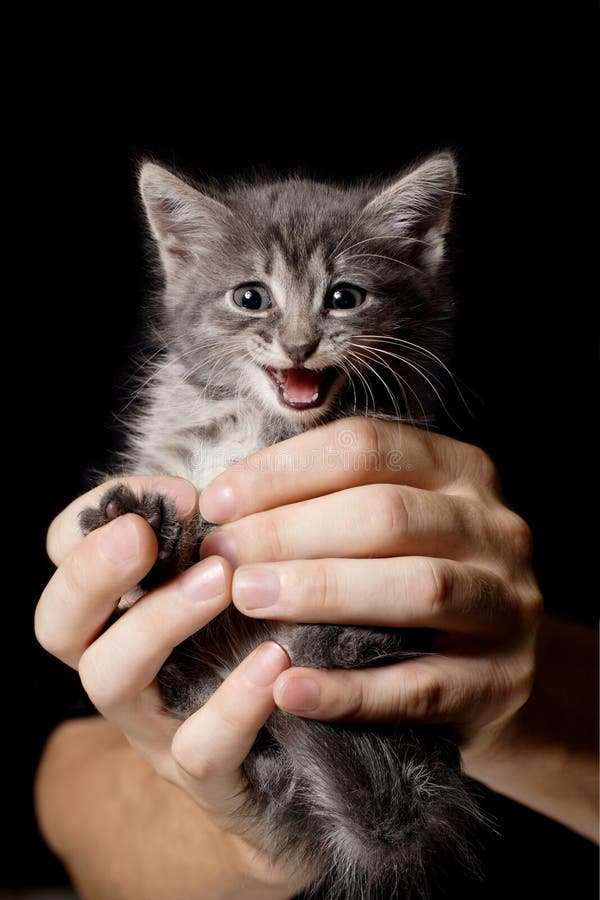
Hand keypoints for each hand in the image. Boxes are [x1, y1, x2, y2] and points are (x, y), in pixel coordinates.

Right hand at [35, 475, 303, 892]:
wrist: (291, 766)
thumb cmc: (253, 648)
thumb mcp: (225, 582)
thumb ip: (211, 537)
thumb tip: (216, 490)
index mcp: (116, 610)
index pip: (62, 553)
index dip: (95, 515)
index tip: (175, 493)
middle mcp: (116, 664)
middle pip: (56, 622)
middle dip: (91, 573)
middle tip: (144, 535)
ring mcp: (152, 724)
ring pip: (111, 678)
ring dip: (158, 620)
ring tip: (221, 581)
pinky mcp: (204, 775)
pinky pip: (201, 746)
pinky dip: (234, 701)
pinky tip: (273, 661)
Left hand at [199, 418, 542, 762]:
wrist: (490, 674)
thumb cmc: (408, 581)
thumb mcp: (387, 526)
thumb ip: (328, 502)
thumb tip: (222, 506)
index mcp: (459, 470)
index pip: (366, 447)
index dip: (284, 470)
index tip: (217, 502)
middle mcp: (493, 529)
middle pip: (388, 514)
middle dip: (291, 530)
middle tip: (224, 555)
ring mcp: (507, 606)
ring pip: (419, 587)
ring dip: (323, 591)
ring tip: (248, 597)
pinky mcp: (502, 682)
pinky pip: (421, 687)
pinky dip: (350, 690)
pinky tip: (288, 687)